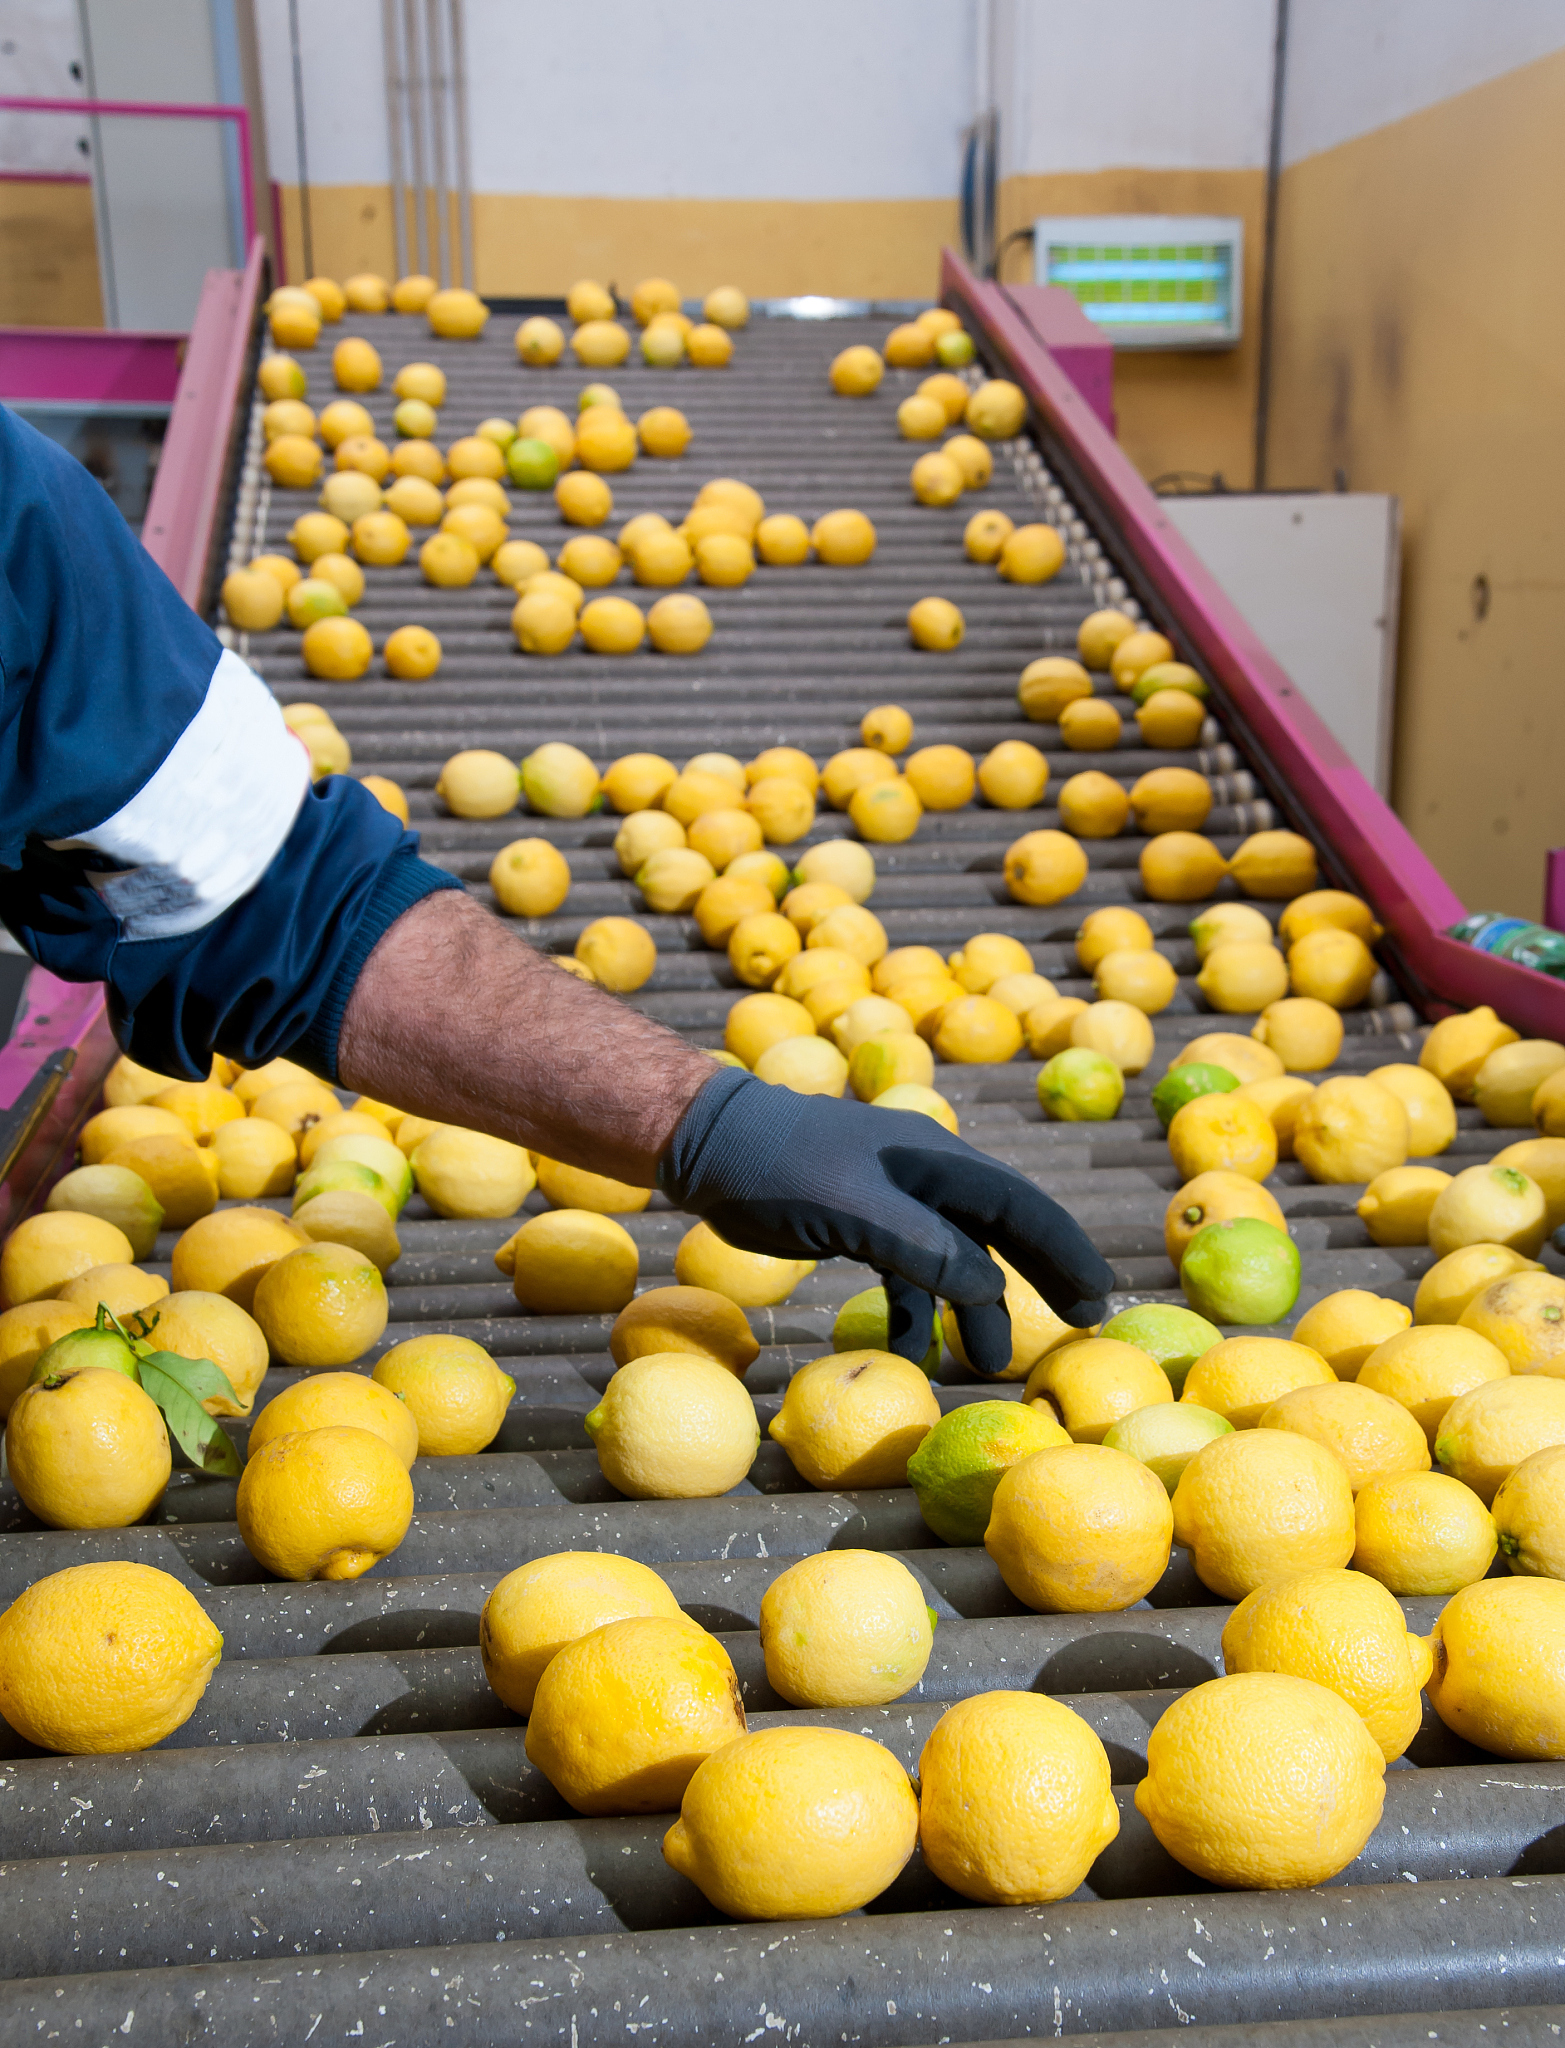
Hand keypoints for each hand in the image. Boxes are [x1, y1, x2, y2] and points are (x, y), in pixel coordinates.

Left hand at [659, 1069, 1114, 1376]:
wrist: (709, 1144)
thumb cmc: (781, 1169)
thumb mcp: (856, 1210)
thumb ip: (924, 1248)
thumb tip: (988, 1289)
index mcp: (937, 1161)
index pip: (1021, 1207)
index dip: (1063, 1253)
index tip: (1096, 1299)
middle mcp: (926, 1176)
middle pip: (1001, 1230)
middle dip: (1040, 1277)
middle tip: (1081, 1323)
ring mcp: (893, 1198)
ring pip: (954, 1256)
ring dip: (972, 1307)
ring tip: (986, 1362)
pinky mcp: (858, 1221)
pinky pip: (905, 1269)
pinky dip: (914, 1308)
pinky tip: (909, 1349)